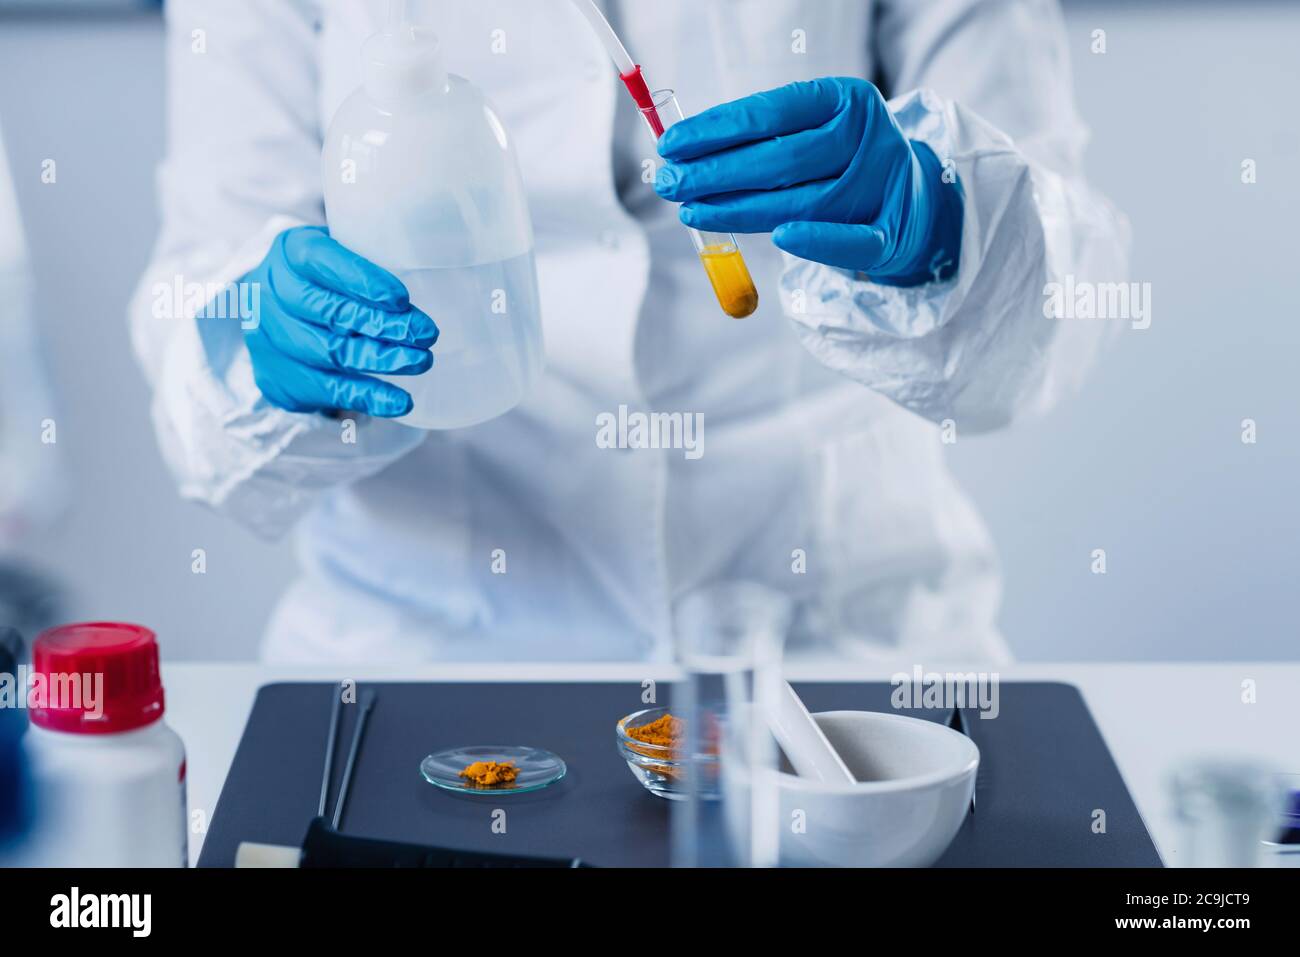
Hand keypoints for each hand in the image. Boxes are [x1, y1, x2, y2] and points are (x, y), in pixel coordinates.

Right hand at [238, 226, 437, 416]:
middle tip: (425, 334)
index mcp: (290, 252)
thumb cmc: (324, 278)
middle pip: (329, 313)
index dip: (361, 280)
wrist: (274, 313)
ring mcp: (271, 338)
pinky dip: (369, 397)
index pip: (321, 261)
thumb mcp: (340, 252)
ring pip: (332, 353)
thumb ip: (369, 259)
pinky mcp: (280, 377)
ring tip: (421, 361)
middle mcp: (272, 293)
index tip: (401, 299)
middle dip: (382, 325)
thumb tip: (423, 287)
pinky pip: (329, 391)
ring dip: (382, 360)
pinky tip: (401, 400)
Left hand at [654, 77, 962, 285]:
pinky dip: (816, 241)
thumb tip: (685, 152)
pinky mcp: (889, 233)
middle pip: (780, 159)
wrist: (911, 195)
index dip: (716, 130)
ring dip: (738, 209)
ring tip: (690, 211)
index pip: (770, 113)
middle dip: (716, 173)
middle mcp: (866, 138)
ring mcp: (880, 186)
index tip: (672, 145)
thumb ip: (760, 138)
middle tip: (669, 183)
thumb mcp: (811, 129)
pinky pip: (850, 242)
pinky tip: (779, 238)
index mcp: (846, 100)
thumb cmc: (842, 159)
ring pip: (801, 202)